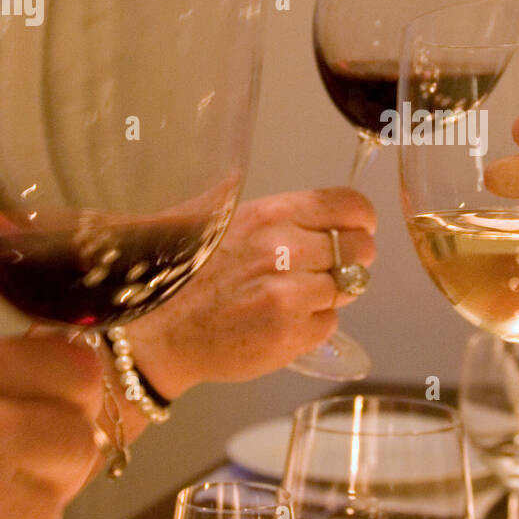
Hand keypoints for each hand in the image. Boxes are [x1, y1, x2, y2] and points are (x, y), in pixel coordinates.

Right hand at [126, 188, 376, 394]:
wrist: (157, 334)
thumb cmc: (182, 276)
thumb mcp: (209, 219)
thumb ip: (252, 203)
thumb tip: (268, 183)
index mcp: (271, 215)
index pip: (350, 206)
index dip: (361, 220)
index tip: (358, 229)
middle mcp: (284, 250)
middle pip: (360, 248)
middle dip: (350, 259)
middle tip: (324, 269)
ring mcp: (290, 295)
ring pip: (348, 287)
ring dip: (329, 294)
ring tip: (292, 297)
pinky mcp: (291, 334)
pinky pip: (330, 323)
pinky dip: (313, 324)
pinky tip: (280, 321)